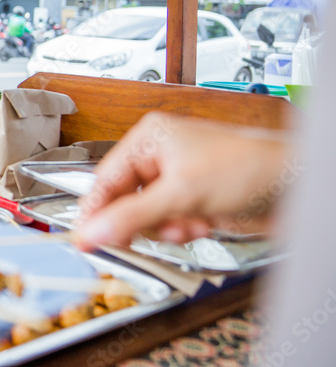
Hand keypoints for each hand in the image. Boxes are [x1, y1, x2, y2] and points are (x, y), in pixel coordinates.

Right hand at [76, 112, 289, 250]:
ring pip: (147, 216)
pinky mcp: (194, 200)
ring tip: (186, 224)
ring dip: (165, 227)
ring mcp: (178, 179)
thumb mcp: (179, 195)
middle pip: (125, 199)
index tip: (82, 239)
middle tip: (136, 239)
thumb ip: (131, 217)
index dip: (94, 210)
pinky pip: (170, 223)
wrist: (296, 186)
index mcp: (148, 139)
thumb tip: (91, 232)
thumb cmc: (248, 168)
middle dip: (139, 220)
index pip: (105, 179)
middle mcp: (160, 156)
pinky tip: (199, 225)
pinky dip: (182, 230)